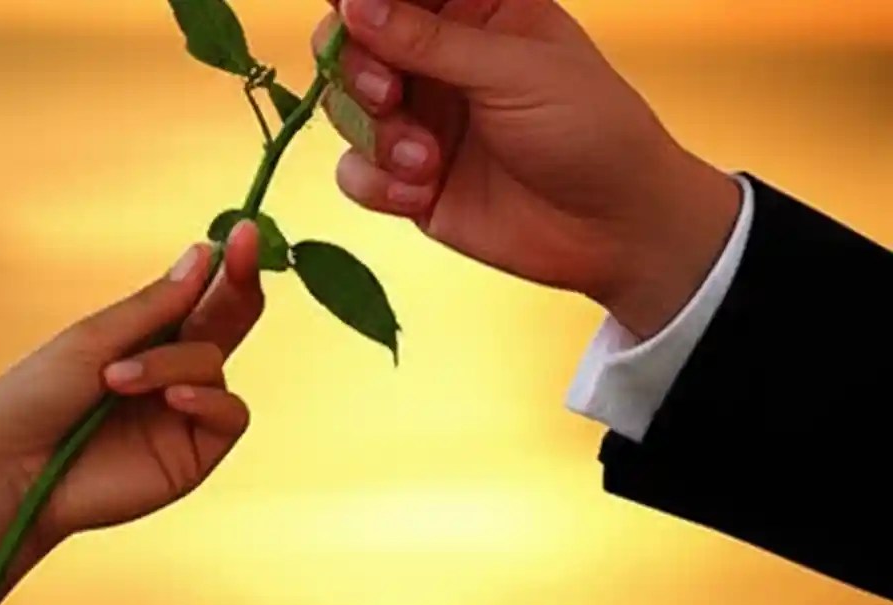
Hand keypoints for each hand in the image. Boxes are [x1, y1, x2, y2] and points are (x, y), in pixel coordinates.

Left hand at [0, 222, 264, 569]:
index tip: (242, 232)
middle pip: (226, 320)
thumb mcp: (91, 339)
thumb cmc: (35, 400)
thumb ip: (153, 306)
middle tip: (243, 248)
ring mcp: (184, 412)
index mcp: (144, 338)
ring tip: (117, 379)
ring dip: (171, 362)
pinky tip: (172, 398)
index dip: (225, 265)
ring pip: (213, 362)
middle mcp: (170, 371)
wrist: (12, 471)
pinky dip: (208, 398)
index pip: (199, 295)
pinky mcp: (194, 454)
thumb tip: (204, 254)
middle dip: (236, 284)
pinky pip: (231, 414)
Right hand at [317, 0, 742, 337]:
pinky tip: (421, 193)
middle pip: (350, 40)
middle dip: (356, 66)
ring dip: (375, 134)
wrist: (612, 229)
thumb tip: (354, 5)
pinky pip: (354, 171)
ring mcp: (419, 119)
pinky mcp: (407, 179)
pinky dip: (378, 182)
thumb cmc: (589, 129)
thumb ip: (429, 40)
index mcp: (473, 10)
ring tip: (425, 160)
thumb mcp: (513, 72)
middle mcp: (437, 59)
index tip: (351, 9)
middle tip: (388, 93)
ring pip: (345, 107)